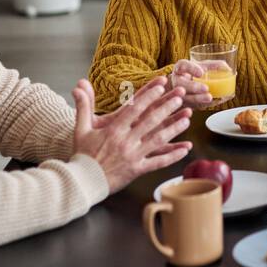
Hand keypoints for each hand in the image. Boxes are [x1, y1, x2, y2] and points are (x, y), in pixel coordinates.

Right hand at [72, 76, 192, 193]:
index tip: (160, 86)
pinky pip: (158, 162)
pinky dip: (173, 156)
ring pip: (158, 140)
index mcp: (113, 130)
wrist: (82, 182)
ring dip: (174, 129)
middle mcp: (125, 141)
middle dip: (166, 108)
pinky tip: (185, 149)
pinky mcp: (137, 170)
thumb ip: (83, 105)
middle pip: (150, 122)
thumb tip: (79, 84)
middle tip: (179, 98)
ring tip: (187, 119)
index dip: (149, 96)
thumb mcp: (81, 129)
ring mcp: (133, 156)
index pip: (134, 109)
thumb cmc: (82, 155)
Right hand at [169, 58, 228, 109]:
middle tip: (206, 88)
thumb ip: (215, 65)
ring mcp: (179, 94)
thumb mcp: (203, 65)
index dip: (191, 69)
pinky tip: (212, 102)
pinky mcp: (184, 104)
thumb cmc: (196, 74)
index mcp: (180, 68)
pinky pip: (191, 106)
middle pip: (181, 84)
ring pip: (186, 98)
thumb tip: (228, 69)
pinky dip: (202, 105)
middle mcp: (177, 81)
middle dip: (194, 87)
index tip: (201, 72)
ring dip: (197, 99)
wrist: (187, 85)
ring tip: (209, 98)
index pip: (183, 66)